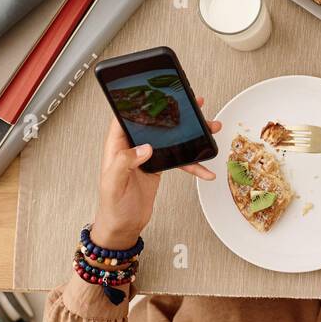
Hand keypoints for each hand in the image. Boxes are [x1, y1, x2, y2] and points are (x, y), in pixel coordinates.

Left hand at [90, 97, 220, 248]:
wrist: (123, 227)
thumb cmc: (111, 207)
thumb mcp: (113, 184)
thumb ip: (125, 162)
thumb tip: (145, 147)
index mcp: (117, 146)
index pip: (126, 117)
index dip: (140, 104)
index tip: (158, 94)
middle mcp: (133, 148)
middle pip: (155, 124)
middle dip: (176, 115)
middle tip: (194, 106)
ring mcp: (147, 157)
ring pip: (171, 139)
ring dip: (191, 135)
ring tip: (209, 128)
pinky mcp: (158, 167)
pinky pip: (179, 160)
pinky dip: (193, 164)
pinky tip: (205, 168)